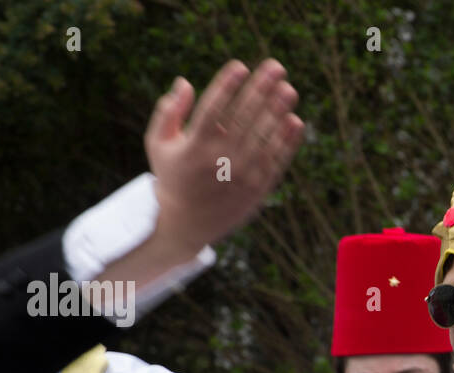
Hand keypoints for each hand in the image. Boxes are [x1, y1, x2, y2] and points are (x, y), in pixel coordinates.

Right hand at [146, 60, 302, 256]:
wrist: (185, 224)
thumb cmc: (172, 176)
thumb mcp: (158, 144)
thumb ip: (167, 112)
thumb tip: (185, 82)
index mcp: (194, 146)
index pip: (213, 109)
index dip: (227, 85)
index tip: (240, 66)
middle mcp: (220, 160)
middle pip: (244, 118)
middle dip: (261, 90)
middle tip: (276, 67)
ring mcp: (241, 176)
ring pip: (264, 138)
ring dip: (278, 112)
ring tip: (288, 89)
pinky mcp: (257, 189)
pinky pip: (276, 161)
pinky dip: (287, 142)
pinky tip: (295, 121)